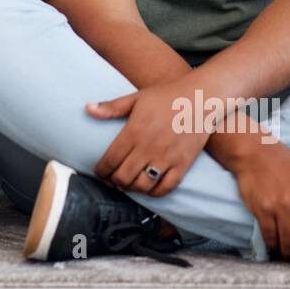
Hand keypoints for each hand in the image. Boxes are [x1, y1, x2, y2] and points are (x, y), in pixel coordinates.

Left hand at [87, 82, 209, 196]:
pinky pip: (166, 188)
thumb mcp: (137, 97)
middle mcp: (148, 147)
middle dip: (114, 181)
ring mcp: (166, 158)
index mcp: (134, 131)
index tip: (99, 172)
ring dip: (132, 188)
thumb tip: (88, 109)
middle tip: (112, 179)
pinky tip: (149, 187)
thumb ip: (111, 107)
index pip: (110, 160)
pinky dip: (155, 193)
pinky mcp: (183, 164)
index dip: (101, 171)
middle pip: (123, 177)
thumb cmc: (167, 95)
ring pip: (142, 185)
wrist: (201, 98)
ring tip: (129, 184)